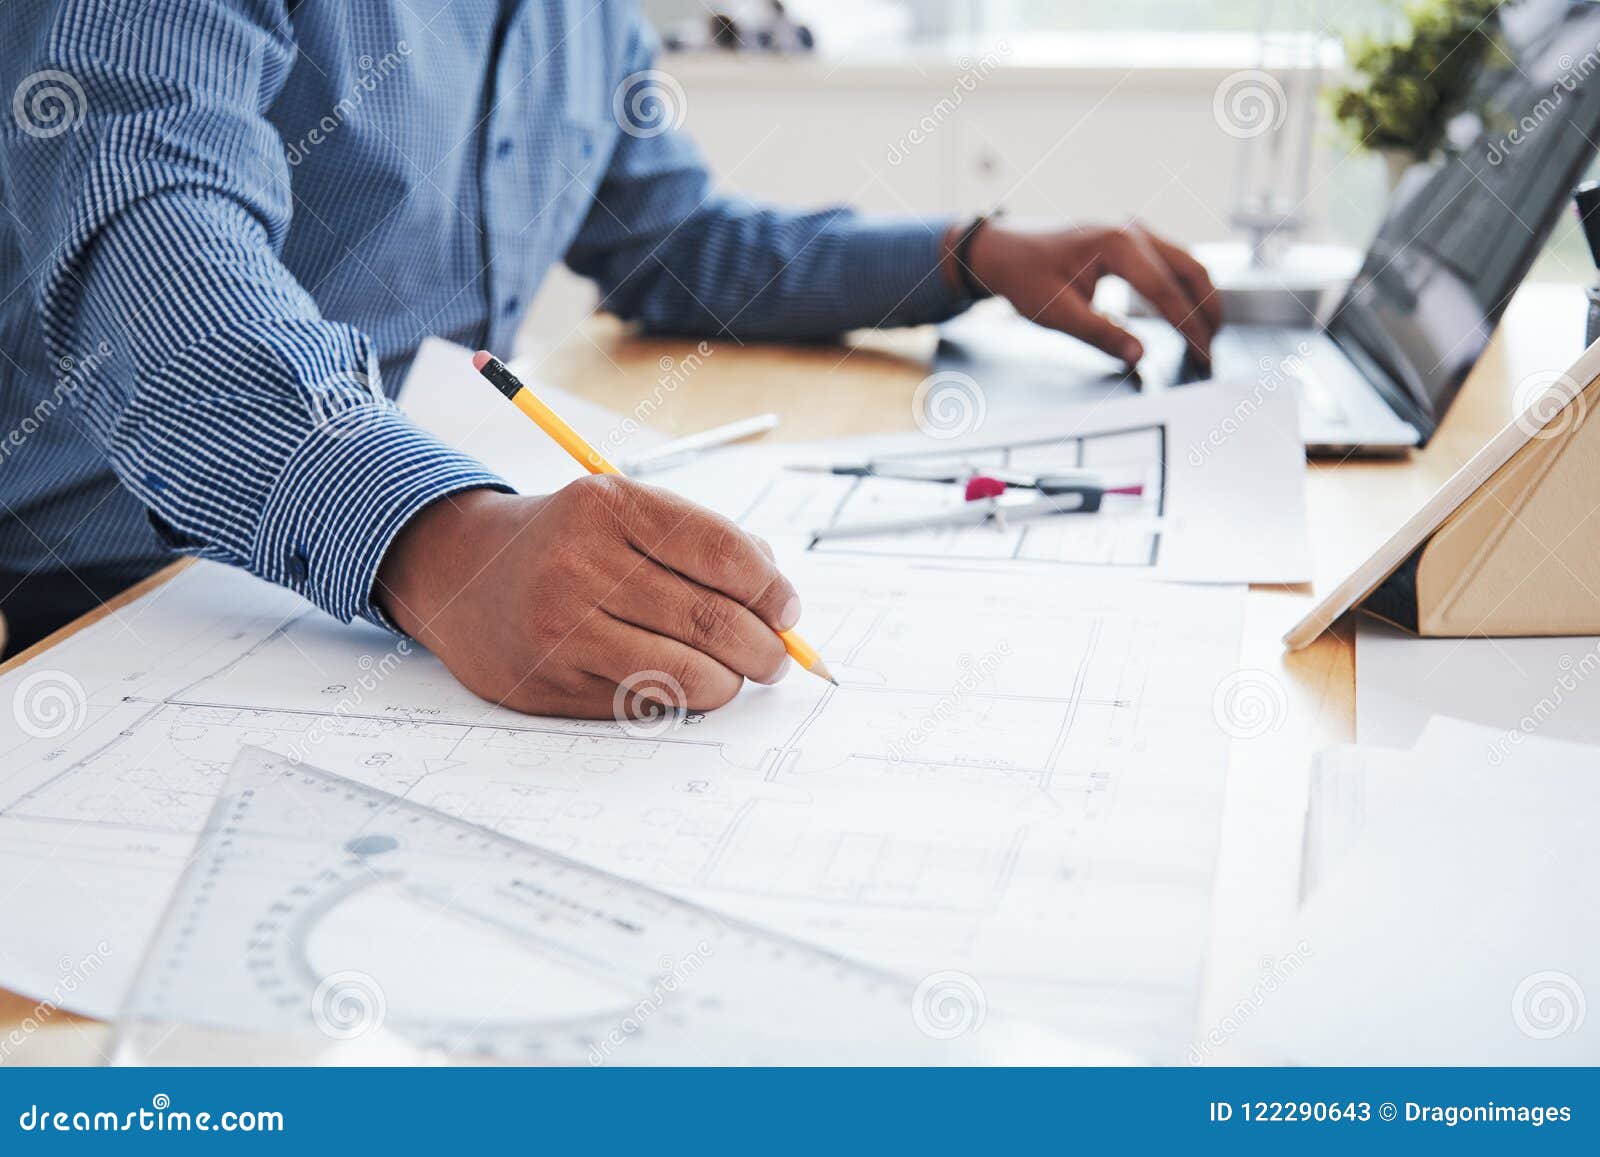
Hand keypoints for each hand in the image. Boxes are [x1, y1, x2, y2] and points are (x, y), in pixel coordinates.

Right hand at [375, 479, 798, 717]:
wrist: (460, 574)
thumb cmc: (566, 542)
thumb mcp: (625, 512)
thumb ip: (704, 542)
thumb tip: (781, 603)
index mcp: (608, 505)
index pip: (723, 553)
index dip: (772, 589)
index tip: (788, 610)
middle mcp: (580, 564)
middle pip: (713, 620)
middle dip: (764, 648)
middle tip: (776, 658)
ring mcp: (562, 628)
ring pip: (689, 675)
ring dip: (729, 683)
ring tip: (732, 674)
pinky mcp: (551, 683)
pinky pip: (647, 704)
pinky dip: (676, 699)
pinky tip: (669, 679)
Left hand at [954, 220, 1223, 369]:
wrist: (1004, 249)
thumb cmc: (1025, 276)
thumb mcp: (1056, 313)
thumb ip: (1100, 334)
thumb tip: (1139, 356)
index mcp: (1116, 245)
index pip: (1166, 291)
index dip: (1189, 328)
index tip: (1202, 357)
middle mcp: (1133, 231)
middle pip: (1191, 271)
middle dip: (1207, 314)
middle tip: (1211, 353)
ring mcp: (1135, 232)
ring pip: (1187, 265)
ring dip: (1202, 301)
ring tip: (1205, 339)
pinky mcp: (1133, 240)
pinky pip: (1172, 263)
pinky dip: (1185, 290)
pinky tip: (1186, 315)